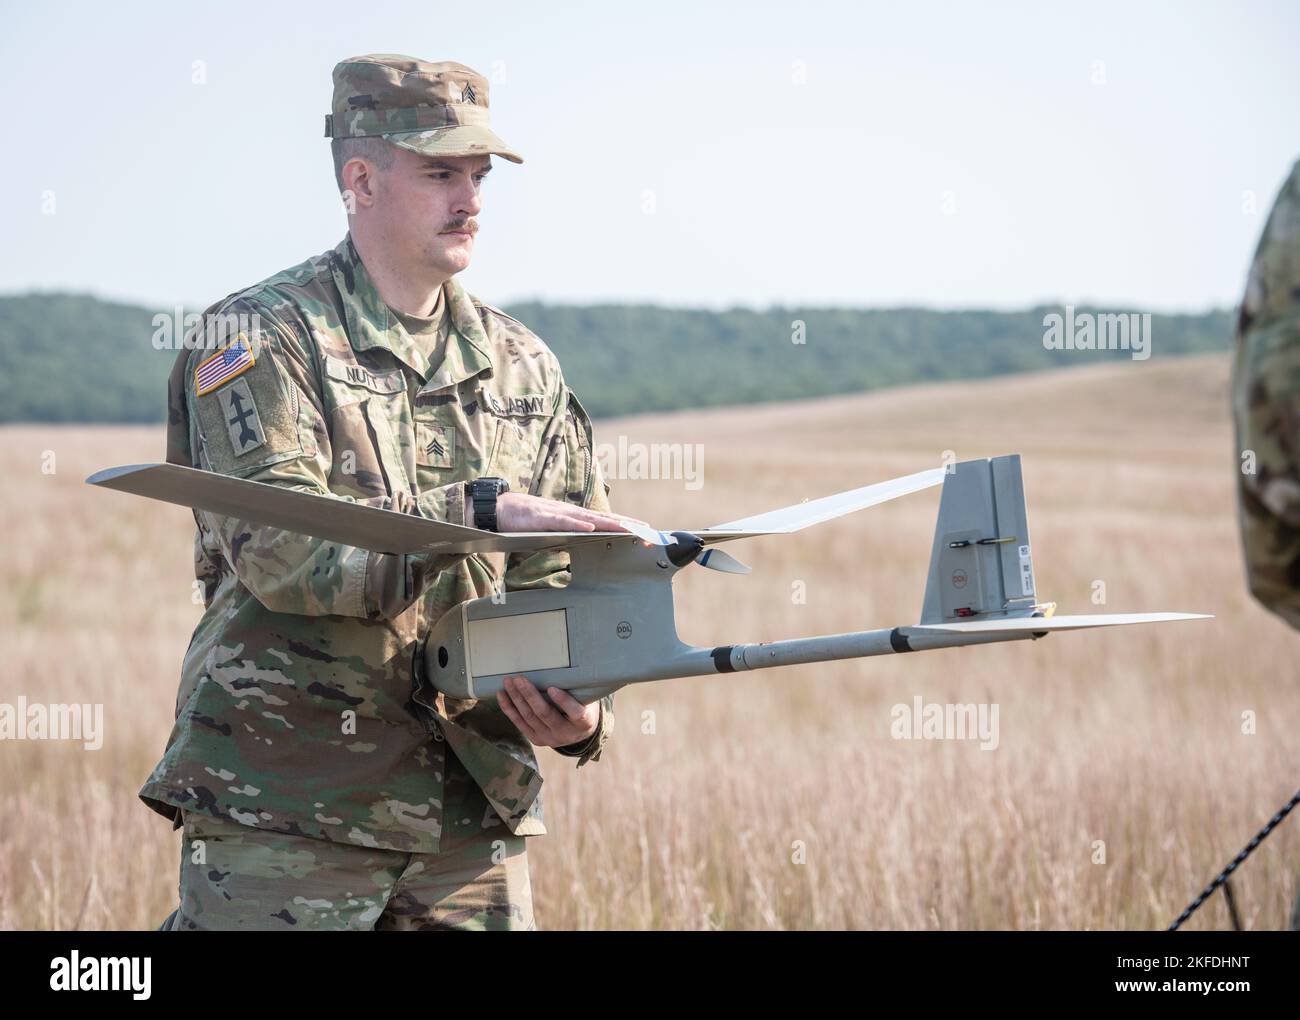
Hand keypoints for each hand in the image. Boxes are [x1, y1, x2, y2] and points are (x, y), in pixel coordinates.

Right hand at [495, 492, 646, 534]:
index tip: (645, 532)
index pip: (605, 522)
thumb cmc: (526, 522)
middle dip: (627, 525)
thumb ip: (569, 539)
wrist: (500, 510)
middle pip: (603, 519)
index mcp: (574, 518)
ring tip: (628, 528)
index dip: (625, 526)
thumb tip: (585, 547)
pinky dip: (576, 524)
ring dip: (609, 523)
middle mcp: (570, 513)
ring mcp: (557, 513)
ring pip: (588, 519)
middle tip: (648, 531)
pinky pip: (562, 522)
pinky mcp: (542, 517)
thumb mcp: (553, 534)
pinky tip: (590, 528)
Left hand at [496, 675, 598, 747]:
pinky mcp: (536, 739)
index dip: (564, 701)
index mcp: (583, 723)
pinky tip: (501, 695)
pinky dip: (509, 708)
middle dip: (530, 695)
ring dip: (516, 698)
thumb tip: (559, 665)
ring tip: (508, 682)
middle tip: (519, 678)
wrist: (580, 734)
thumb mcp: (587, 700)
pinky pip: (519, 723)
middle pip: (545, 713)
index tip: (552, 688)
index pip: (575, 713)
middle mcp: (565, 734)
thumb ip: (576, 690)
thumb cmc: (584, 707)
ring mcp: (549, 739)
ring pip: (529, 717)